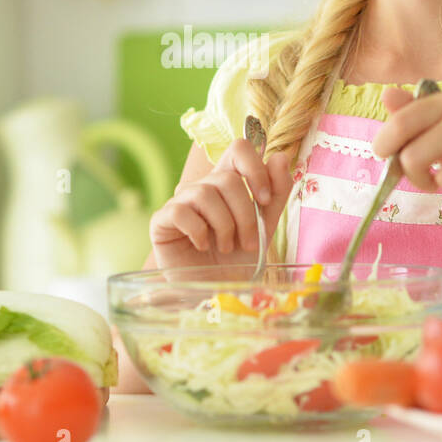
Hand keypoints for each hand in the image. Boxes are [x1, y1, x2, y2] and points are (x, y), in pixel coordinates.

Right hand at [148, 139, 293, 271]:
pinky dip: (198, 232)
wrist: (215, 292)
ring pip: (205, 194)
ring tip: (227, 247)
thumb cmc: (237, 260)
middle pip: (227, 178)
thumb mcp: (264, 227)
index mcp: (227, 183)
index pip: (238, 149)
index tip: (265, 200)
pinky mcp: (161, 220)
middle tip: (248, 243)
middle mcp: (202, 187)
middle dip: (245, 215)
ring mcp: (180, 202)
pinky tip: (202, 246)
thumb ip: (275, 194)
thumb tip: (280, 158)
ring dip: (224, 226)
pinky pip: (180, 212)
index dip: (255, 168)